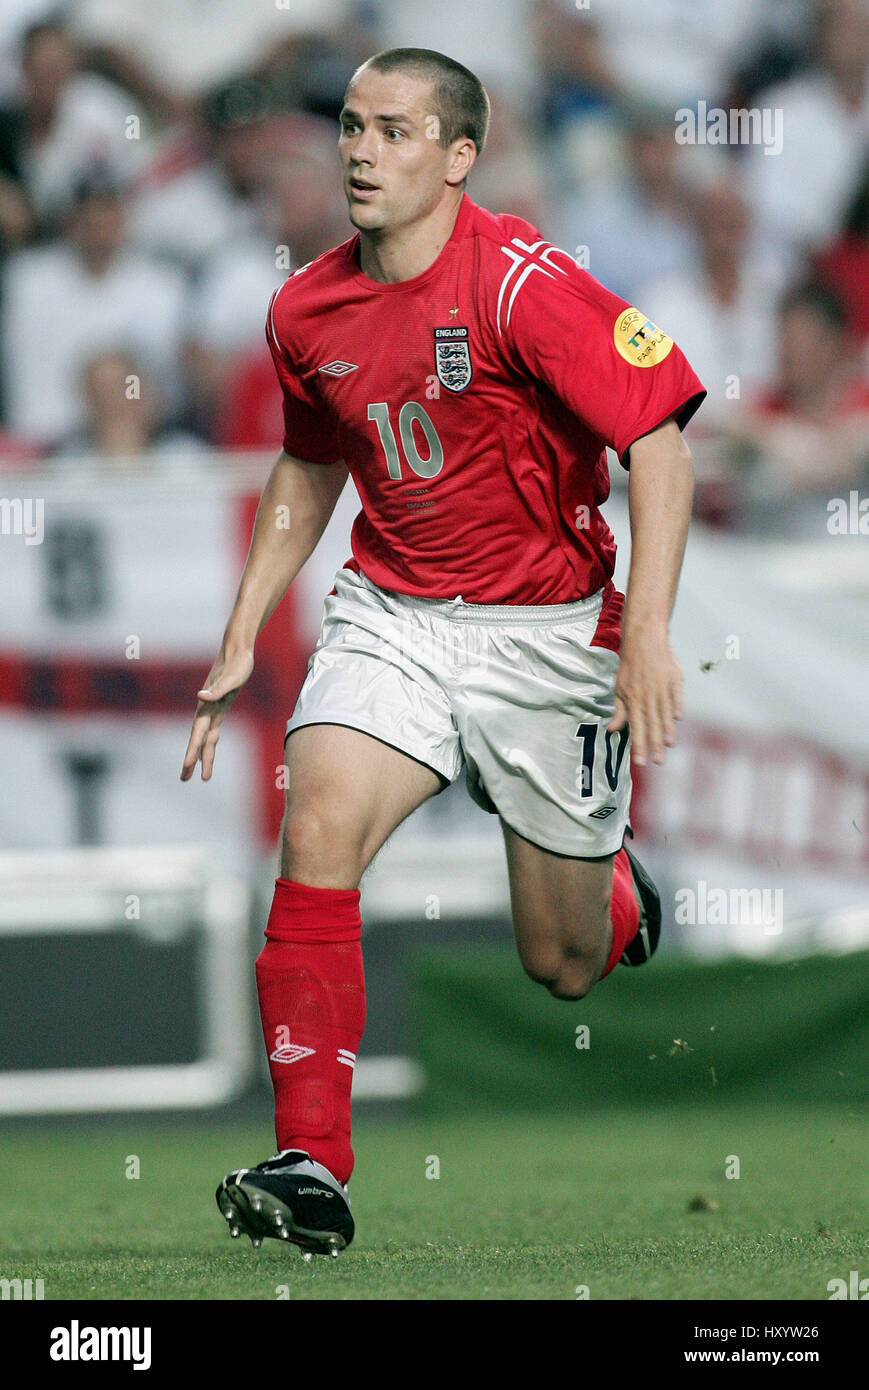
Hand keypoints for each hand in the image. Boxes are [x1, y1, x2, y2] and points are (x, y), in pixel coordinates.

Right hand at [180, 648, 254, 781]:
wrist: (238, 650)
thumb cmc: (238, 663)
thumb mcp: (232, 677)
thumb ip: (217, 688)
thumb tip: (200, 696)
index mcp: (208, 705)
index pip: (198, 733)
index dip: (193, 750)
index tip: (187, 765)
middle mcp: (207, 709)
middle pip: (198, 740)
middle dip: (192, 760)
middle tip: (184, 779)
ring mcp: (213, 709)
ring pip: (205, 738)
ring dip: (201, 757)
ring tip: (199, 776)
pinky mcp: (220, 707)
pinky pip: (213, 731)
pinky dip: (210, 744)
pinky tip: (208, 753)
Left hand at [607, 631, 682, 766]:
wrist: (645, 640)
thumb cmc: (630, 666)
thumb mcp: (619, 688)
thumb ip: (618, 711)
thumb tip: (612, 730)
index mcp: (633, 700)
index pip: (636, 728)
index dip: (638, 746)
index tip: (640, 762)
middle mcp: (648, 696)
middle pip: (652, 725)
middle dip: (654, 745)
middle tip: (658, 762)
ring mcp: (663, 688)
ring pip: (665, 714)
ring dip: (667, 731)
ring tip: (668, 746)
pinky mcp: (675, 679)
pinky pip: (677, 696)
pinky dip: (677, 707)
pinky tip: (679, 720)